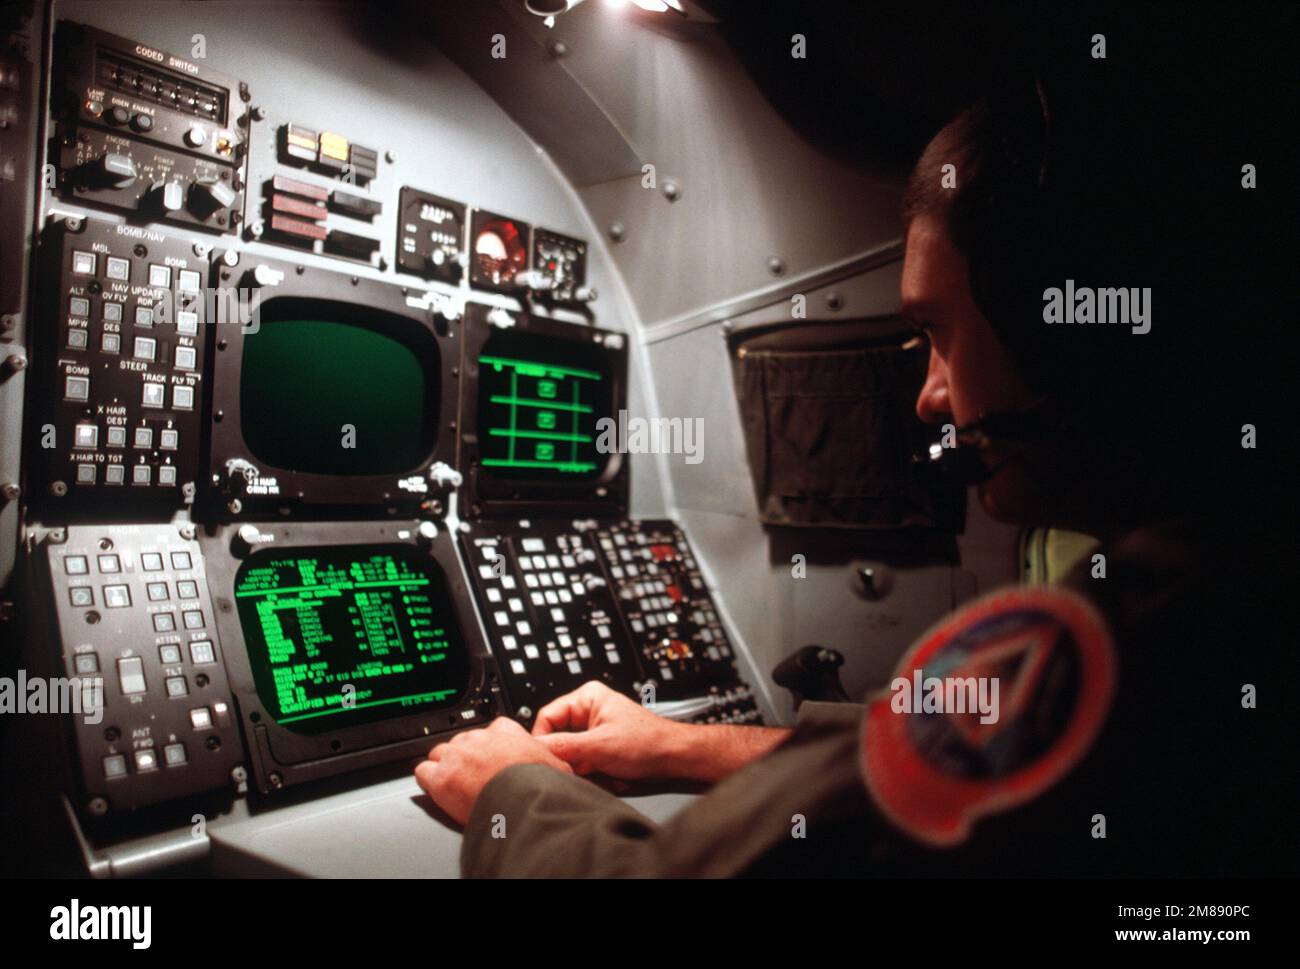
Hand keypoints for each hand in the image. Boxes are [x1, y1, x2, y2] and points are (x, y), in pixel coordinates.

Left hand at [415, 717, 572, 824]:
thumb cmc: (540, 787)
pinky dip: (428, 781)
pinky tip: (437, 791)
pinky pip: (423, 772)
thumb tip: (564, 767)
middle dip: (465, 758)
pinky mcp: (442, 778)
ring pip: (440, 754)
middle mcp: (478, 739)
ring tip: (455, 785)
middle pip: (462, 742)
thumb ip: (552, 759)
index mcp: (505, 731)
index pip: (490, 730)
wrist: (525, 804)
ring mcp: (457, 756)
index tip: (491, 759)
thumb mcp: (557, 765)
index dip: (489, 747)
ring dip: (446, 768)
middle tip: (474, 777)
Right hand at [535, 681, 791, 782]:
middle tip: (574, 767)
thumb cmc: (648, 743)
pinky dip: (588, 769)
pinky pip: (582, 759)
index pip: (546, 716)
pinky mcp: (601, 745)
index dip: (542, 738)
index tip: (540, 758)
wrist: (675, 757)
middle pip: (557, 734)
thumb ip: (564, 746)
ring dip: (578, 764)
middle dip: (565, 754)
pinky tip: (602, 773)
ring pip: (569, 750)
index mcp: (587, 697)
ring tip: (595, 769)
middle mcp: (589, 709)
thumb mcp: (599, 746)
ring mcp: (595, 728)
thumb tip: (534, 748)